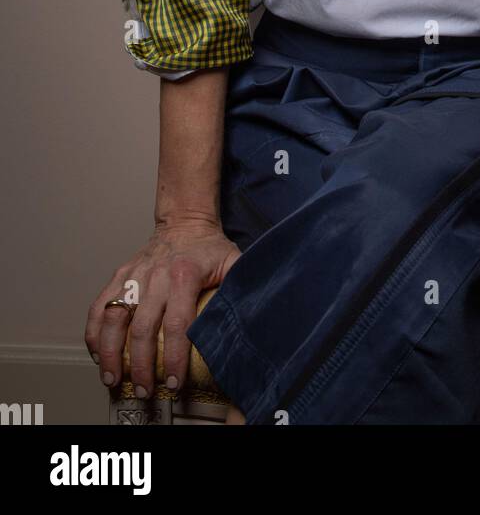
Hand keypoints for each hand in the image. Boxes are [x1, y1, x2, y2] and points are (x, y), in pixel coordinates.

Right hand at [85, 218, 241, 398]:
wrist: (185, 221)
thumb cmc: (211, 248)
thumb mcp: (234, 263)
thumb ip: (241, 288)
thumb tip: (254, 319)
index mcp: (185, 274)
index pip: (178, 324)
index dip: (175, 358)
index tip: (175, 383)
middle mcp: (155, 275)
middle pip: (142, 328)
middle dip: (141, 366)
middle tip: (145, 391)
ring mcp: (134, 275)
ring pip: (112, 318)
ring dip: (110, 353)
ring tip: (112, 380)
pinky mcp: (119, 275)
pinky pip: (98, 306)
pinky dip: (93, 333)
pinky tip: (97, 354)